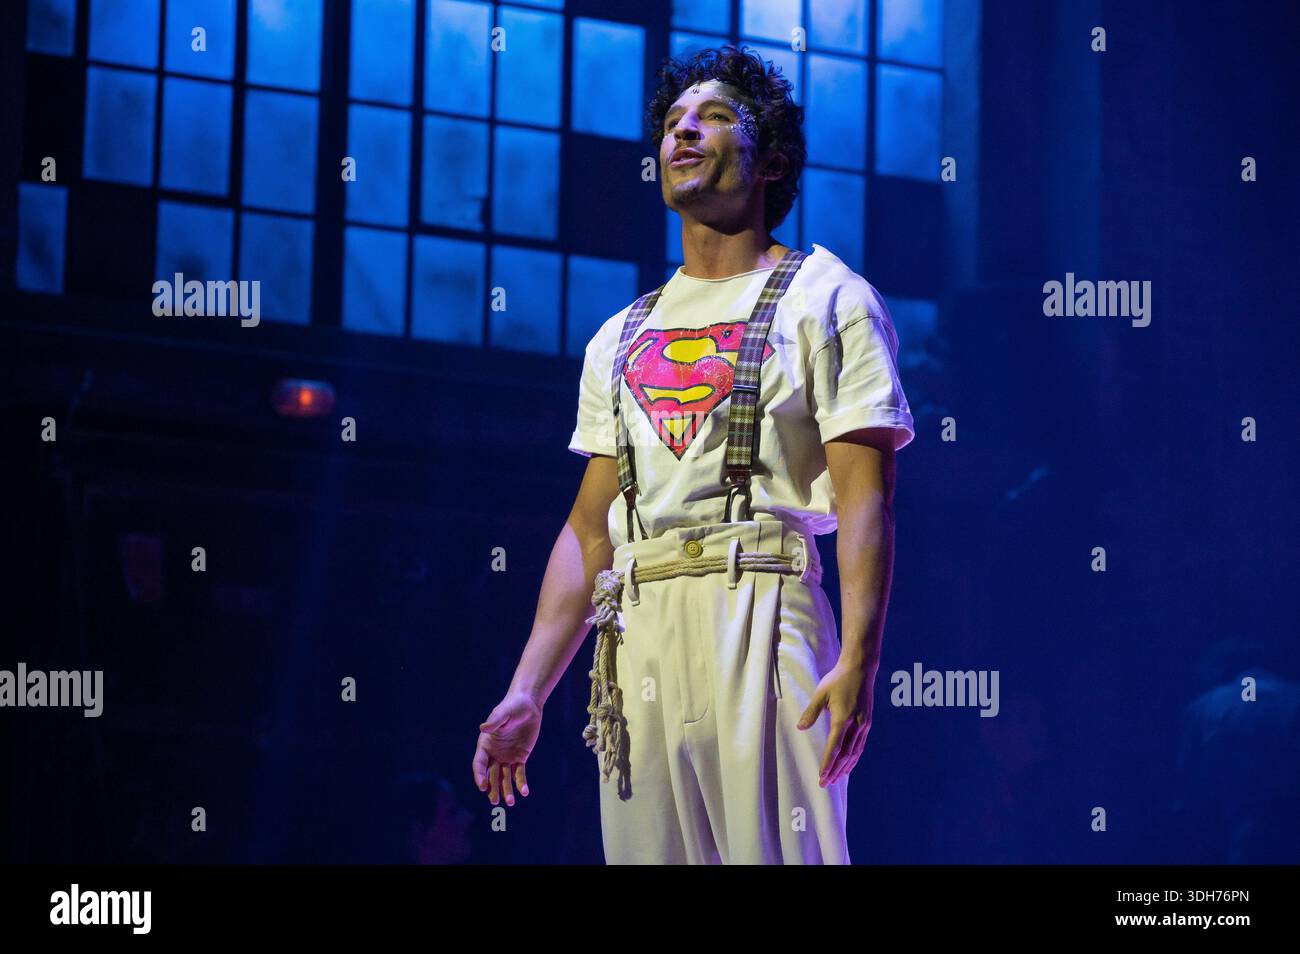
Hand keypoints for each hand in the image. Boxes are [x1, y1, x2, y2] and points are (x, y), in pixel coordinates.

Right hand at [471, 691, 541, 806]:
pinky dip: (521, 782)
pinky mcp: (520, 757)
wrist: (528, 705)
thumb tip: (483, 728)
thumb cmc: (512, 707)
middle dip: (492, 788)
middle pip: (490, 775)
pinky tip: (524, 791)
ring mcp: (506, 757)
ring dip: (506, 790)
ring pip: (504, 777)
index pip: (479, 764)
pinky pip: (519, 773)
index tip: (482, 787)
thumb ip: (494, 721)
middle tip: (495, 801)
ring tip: (510, 802)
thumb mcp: (503, 713)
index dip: (480, 776)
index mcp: (485, 744)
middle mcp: (494, 753)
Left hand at [796, 660, 875, 787]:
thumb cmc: (838, 679)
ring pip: (855, 753)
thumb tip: (800, 728)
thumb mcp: (821, 694)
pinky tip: (848, 764)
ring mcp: (864, 725)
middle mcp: (856, 725)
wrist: (861, 669)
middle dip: (835, 771)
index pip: (835, 747)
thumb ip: (811, 712)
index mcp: (843, 718)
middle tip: (826, 784)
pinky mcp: (867, 723)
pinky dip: (854, 758)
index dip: (828, 763)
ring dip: (845, 768)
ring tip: (836, 779)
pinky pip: (860, 746)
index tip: (822, 776)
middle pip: (846, 755)